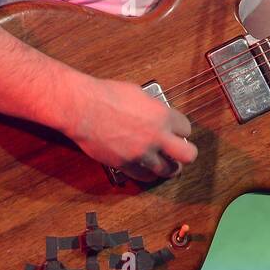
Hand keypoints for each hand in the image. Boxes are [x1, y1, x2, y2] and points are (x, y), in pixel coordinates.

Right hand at [66, 76, 197, 182]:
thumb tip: (156, 112)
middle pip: (187, 155)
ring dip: (169, 168)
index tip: (179, 132)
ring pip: (167, 170)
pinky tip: (149, 171)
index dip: (182, 131)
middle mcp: (156, 136)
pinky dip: (148, 174)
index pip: (186, 129)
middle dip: (186, 154)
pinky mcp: (125, 164)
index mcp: (162, 115)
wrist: (82, 107)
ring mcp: (142, 152)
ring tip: (169, 167)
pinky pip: (144, 176)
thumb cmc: (106, 95)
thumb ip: (152, 107)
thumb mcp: (138, 93)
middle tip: (182, 154)